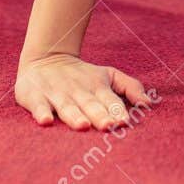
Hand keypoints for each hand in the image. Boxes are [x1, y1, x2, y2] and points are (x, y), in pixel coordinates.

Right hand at [15, 53, 153, 129]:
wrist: (45, 58)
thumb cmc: (83, 75)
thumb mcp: (109, 76)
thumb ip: (131, 88)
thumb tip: (149, 103)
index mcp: (97, 87)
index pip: (110, 100)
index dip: (117, 110)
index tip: (125, 122)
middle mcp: (78, 91)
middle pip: (90, 104)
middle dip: (99, 115)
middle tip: (109, 126)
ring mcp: (56, 93)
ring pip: (67, 106)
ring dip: (74, 116)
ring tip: (82, 126)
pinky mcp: (34, 95)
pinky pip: (37, 105)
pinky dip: (41, 112)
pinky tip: (45, 121)